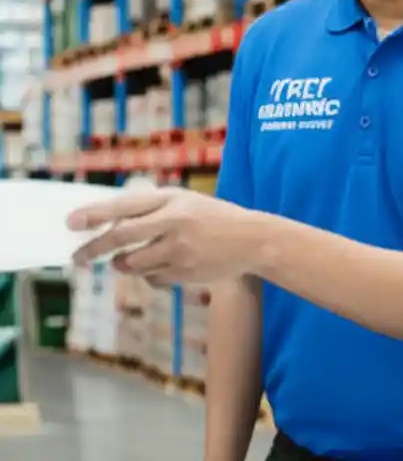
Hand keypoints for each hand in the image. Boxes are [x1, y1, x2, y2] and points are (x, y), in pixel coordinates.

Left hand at [67, 187, 266, 285]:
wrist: (254, 240)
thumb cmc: (214, 218)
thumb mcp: (186, 202)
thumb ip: (151, 208)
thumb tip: (108, 222)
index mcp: (172, 200)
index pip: (124, 207)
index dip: (94, 215)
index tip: (70, 223)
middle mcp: (174, 223)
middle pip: (120, 237)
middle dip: (93, 249)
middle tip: (77, 258)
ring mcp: (180, 249)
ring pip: (133, 263)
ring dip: (122, 264)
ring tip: (123, 261)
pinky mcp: (186, 272)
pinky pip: (152, 279)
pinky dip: (148, 275)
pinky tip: (159, 267)